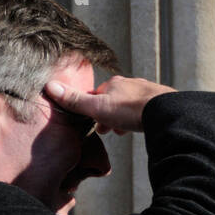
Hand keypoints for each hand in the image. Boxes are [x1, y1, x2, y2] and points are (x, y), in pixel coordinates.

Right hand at [45, 76, 175, 134]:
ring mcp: (147, 92)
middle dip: (108, 114)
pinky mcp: (161, 102)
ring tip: (120, 131)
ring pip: (130, 105)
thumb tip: (49, 86)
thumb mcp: (97, 107)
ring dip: (123, 118)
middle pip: (114, 100)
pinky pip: (146, 110)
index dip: (91, 108)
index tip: (91, 121)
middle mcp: (130, 84)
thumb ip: (75, 100)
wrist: (165, 113)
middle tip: (106, 129)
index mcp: (113, 84)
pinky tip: (141, 127)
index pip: (96, 94)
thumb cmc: (130, 110)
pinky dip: (139, 119)